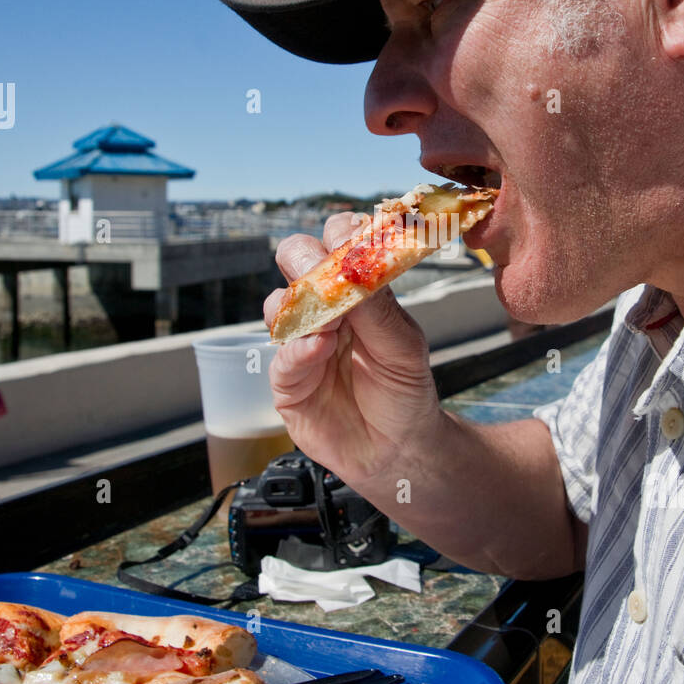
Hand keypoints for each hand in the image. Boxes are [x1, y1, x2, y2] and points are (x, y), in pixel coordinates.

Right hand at [263, 213, 443, 488]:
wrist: (400, 449)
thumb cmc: (405, 390)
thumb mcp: (404, 346)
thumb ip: (379, 309)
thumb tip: (348, 274)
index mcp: (355, 289)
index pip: (337, 241)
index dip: (341, 234)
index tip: (353, 237)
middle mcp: (323, 308)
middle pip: (296, 260)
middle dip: (305, 258)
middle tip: (324, 272)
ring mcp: (301, 341)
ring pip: (278, 303)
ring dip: (301, 305)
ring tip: (332, 324)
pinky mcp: (288, 381)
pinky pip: (281, 356)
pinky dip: (298, 349)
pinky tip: (319, 348)